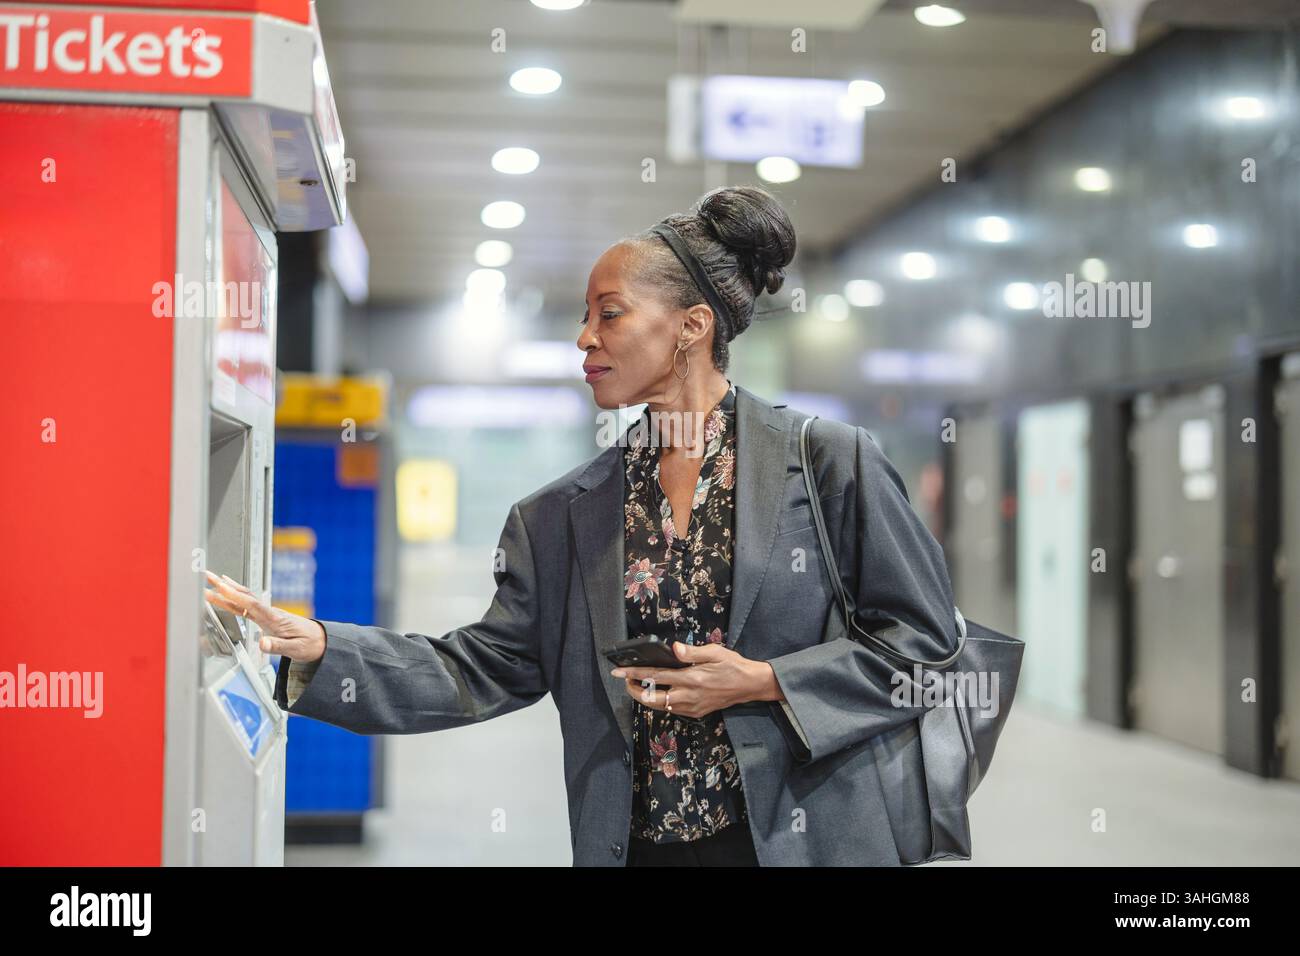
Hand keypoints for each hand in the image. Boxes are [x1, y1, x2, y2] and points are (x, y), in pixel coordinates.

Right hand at [204, 570, 326, 663]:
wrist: (320, 640)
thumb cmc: (309, 644)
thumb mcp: (295, 649)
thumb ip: (277, 646)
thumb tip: (262, 643)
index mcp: (275, 619)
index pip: (251, 605)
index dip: (235, 596)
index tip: (220, 587)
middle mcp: (269, 612)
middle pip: (244, 596)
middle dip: (224, 586)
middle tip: (207, 576)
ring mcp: (267, 612)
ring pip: (244, 597)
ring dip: (227, 588)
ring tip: (211, 579)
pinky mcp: (266, 615)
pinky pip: (247, 604)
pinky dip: (234, 596)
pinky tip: (227, 591)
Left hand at [611, 640, 779, 718]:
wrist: (750, 685)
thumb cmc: (733, 666)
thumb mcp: (715, 652)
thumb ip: (692, 652)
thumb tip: (674, 649)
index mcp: (692, 678)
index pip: (656, 676)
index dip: (635, 674)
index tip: (619, 671)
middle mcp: (689, 696)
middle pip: (651, 699)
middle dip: (633, 691)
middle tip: (626, 680)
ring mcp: (692, 707)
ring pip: (659, 706)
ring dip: (645, 697)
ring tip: (638, 685)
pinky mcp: (696, 712)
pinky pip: (671, 709)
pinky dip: (660, 702)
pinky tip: (658, 692)